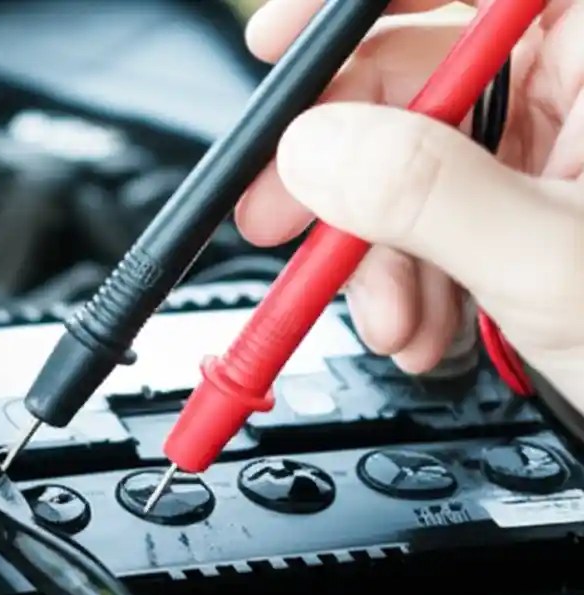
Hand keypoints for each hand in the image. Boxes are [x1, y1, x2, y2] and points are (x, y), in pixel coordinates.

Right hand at [236, 0, 583, 407]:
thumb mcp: (552, 267)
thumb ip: (429, 194)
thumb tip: (316, 147)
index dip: (358, 3)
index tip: (279, 46)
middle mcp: (583, 82)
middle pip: (417, 71)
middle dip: (338, 165)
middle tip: (281, 217)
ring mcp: (558, 143)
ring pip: (409, 156)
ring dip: (371, 247)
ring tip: (390, 318)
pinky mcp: (530, 200)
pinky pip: (429, 212)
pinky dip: (404, 273)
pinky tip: (421, 323)